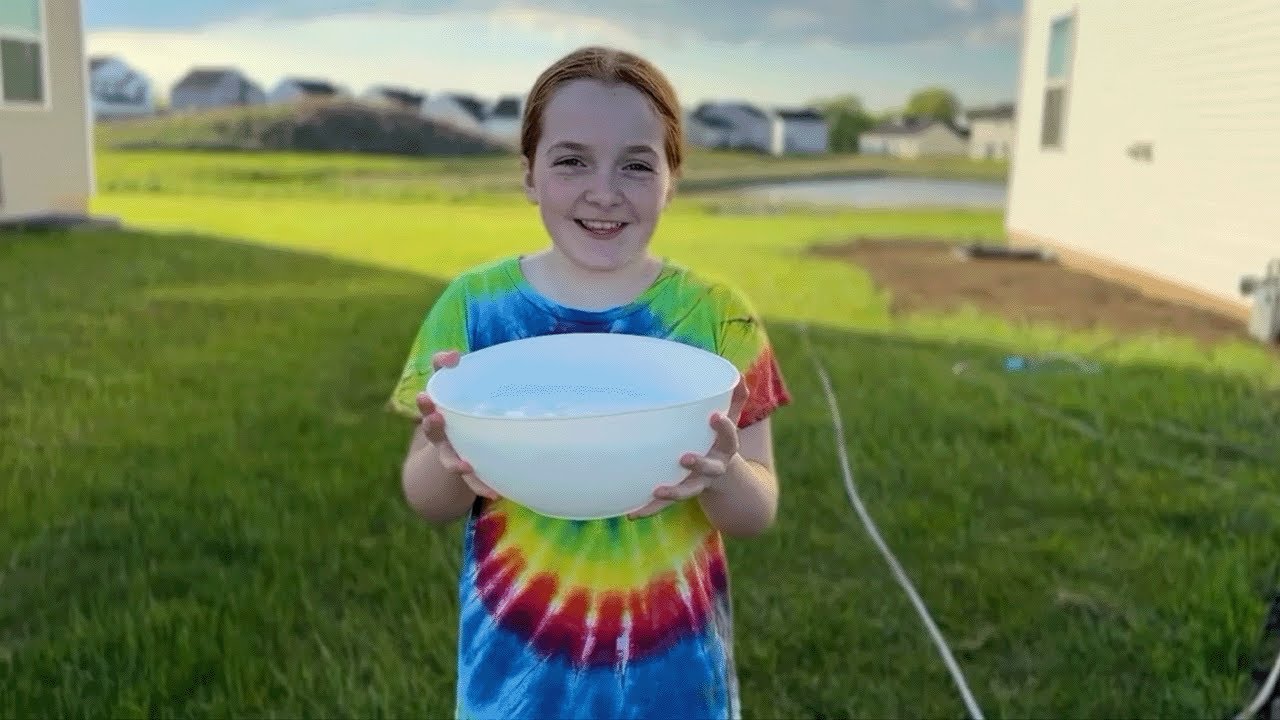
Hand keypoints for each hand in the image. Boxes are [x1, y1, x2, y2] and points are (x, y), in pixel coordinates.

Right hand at [416, 350, 500, 500]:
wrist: (460, 443)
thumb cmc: (464, 405)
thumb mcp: (461, 385)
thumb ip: (452, 366)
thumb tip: (453, 354)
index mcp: (438, 411)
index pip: (430, 400)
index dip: (427, 398)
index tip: (428, 391)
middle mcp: (441, 433)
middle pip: (432, 430)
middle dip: (431, 424)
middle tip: (434, 416)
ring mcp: (452, 452)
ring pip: (450, 459)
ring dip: (455, 463)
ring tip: (465, 466)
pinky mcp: (467, 468)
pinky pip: (472, 481)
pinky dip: (480, 486)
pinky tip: (493, 491)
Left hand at [627, 375, 749, 519]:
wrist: (725, 476)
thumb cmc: (720, 437)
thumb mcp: (731, 417)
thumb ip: (736, 397)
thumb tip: (738, 374)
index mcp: (726, 448)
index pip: (729, 437)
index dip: (724, 427)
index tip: (714, 416)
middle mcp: (713, 468)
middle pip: (709, 469)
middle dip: (698, 464)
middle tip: (685, 457)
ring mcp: (697, 483)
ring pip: (687, 491)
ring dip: (673, 492)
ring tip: (657, 490)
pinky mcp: (680, 492)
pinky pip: (664, 504)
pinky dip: (649, 509)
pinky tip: (631, 514)